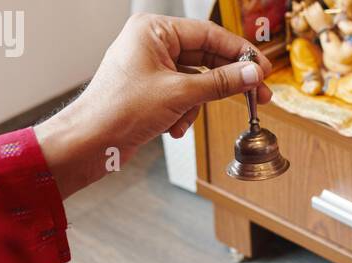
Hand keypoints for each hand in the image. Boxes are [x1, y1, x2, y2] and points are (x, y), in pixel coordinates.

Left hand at [34, 13, 272, 197]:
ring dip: (197, 104)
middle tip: (256, 93)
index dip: (240, 53)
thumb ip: (221, 83)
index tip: (262, 69)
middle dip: (226, 82)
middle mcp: (152, 44)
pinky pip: (183, 95)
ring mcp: (151, 67)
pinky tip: (174, 127)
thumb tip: (252, 75)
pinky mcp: (151, 90)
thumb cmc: (118, 110)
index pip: (210, 34)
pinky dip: (184, 113)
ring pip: (197, 80)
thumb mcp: (180, 94)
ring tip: (187, 119)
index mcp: (154, 30)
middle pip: (206, 57)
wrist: (89, 142)